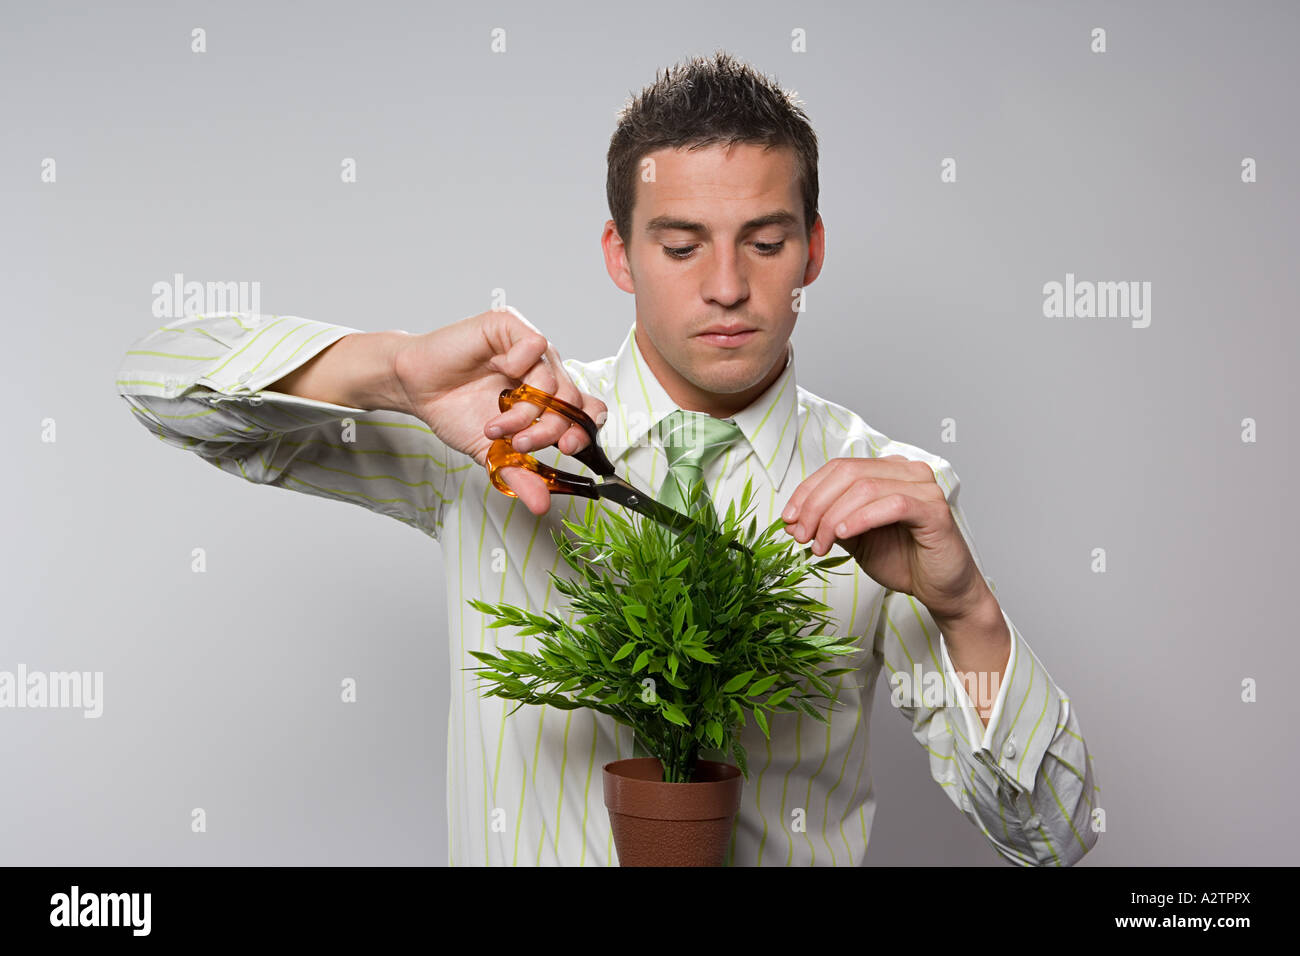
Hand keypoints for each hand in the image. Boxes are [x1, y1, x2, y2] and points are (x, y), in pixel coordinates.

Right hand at [391, 307, 607, 514]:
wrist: (417, 388)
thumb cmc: (455, 411)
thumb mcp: (492, 453)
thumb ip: (520, 476)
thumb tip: (542, 505)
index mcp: (547, 398)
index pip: (585, 410)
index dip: (584, 429)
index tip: (567, 449)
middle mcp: (544, 371)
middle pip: (572, 400)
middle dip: (550, 429)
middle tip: (522, 443)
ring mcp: (528, 349)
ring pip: (554, 379)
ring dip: (526, 410)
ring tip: (498, 424)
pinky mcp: (510, 327)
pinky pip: (536, 345)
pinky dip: (522, 364)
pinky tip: (501, 374)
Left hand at [780, 455, 988, 622]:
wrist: (941, 591)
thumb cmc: (903, 561)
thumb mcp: (854, 540)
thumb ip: (829, 522)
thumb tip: (791, 519)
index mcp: (887, 471)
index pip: (838, 468)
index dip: (807, 491)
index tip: (787, 519)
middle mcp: (907, 472)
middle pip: (848, 473)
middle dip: (815, 504)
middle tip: (799, 535)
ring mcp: (924, 488)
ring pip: (865, 487)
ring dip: (833, 516)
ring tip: (819, 544)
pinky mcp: (934, 510)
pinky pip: (892, 504)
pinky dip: (861, 518)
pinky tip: (844, 535)